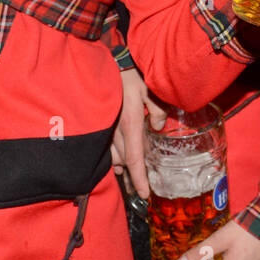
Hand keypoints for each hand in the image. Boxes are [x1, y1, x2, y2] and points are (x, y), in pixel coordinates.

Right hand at [110, 68, 165, 198]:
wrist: (110, 64)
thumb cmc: (132, 75)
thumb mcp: (151, 90)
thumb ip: (158, 110)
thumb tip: (159, 127)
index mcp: (130, 124)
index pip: (134, 159)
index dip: (138, 179)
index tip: (144, 194)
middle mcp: (115, 130)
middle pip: (123, 163)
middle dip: (131, 177)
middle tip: (140, 189)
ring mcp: (106, 128)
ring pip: (112, 157)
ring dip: (121, 167)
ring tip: (129, 175)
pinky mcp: (101, 124)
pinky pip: (105, 147)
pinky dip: (113, 156)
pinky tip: (117, 160)